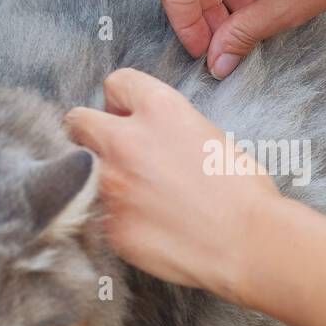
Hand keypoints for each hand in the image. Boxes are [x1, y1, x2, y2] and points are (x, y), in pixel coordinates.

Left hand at [64, 68, 280, 298]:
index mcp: (159, 109)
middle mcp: (126, 141)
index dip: (121, 100)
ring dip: (98, 175)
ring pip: (80, 169)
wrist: (246, 242)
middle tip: (111, 149)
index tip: (125, 115)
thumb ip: (168, 127)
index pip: (116, 83)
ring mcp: (112, 185)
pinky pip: (97, 211)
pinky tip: (143, 223)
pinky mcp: (109, 225)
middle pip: (78, 120)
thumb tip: (151, 137)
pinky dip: (114, 215)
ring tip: (132, 193)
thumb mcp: (208, 135)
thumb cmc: (242, 191)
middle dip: (90, 131)